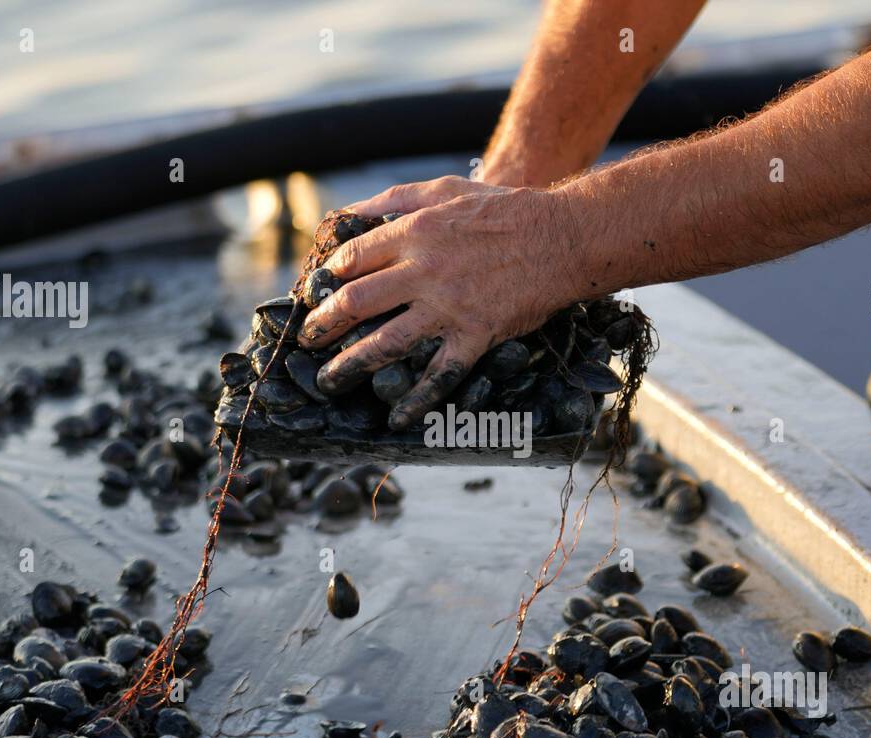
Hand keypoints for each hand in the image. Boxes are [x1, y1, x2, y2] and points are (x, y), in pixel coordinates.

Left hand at [298, 177, 580, 430]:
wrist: (561, 236)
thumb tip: (350, 212)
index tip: (314, 294)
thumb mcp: (444, 188)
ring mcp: (448, 307)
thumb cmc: (504, 209)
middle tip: (308, 340)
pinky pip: (439, 373)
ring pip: (386, 343)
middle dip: (324, 325)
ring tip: (328, 380)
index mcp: (413, 233)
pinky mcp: (474, 335)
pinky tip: (398, 417)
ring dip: (351, 365)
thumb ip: (395, 198)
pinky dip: (417, 399)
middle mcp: (423, 271)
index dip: (326, 280)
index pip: (352, 260)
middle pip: (357, 303)